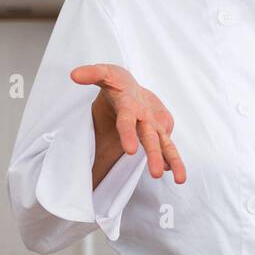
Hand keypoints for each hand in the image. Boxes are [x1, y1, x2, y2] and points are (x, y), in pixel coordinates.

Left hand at [71, 62, 185, 182]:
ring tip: (180, 179)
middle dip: (154, 155)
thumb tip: (74, 75)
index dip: (128, 134)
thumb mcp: (104, 74)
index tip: (130, 151)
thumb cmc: (118, 83)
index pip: (127, 121)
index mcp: (130, 105)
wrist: (134, 87)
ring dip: (173, 161)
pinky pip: (167, 145)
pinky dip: (170, 158)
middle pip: (150, 138)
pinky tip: (170, 171)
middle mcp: (146, 116)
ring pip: (166, 144)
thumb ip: (91, 74)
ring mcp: (156, 123)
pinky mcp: (163, 128)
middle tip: (156, 173)